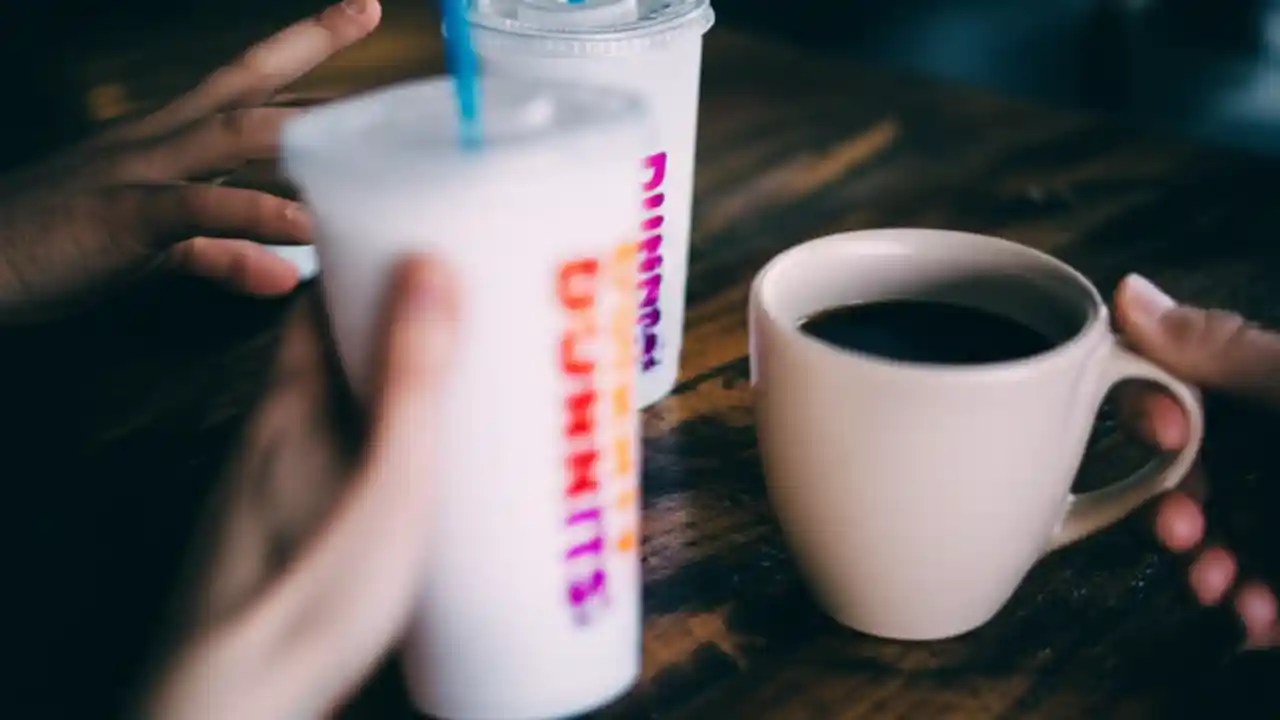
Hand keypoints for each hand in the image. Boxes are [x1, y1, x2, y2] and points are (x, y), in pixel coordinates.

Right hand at [0, 0, 381, 317]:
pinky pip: (197, 211)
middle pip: (245, 81)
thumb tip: (288, 274)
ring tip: (363, 143)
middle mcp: (160, 140)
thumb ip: (227, 252)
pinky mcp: (123, 219)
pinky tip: (303, 232)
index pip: (244, 79)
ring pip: (230, 132)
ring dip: (298, 131)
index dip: (300, 44)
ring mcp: (140, 172)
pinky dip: (253, 220)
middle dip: (307, 44)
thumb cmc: (65, 245)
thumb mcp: (160, 246)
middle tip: (366, 10)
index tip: (355, 9)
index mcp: (169, 138)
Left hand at [145, 255, 458, 719]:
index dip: (360, 277)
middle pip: (327, 369)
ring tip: (448, 414)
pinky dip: (366, 466)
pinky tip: (405, 499)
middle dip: (388, 344)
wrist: (238, 698)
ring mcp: (264, 498)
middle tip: (459, 338)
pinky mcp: (275, 546)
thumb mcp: (390, 475)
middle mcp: (265, 445)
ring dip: (379, 409)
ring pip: (328, 430)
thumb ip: (410, 380)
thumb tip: (427, 267)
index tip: (418, 259)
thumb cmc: (316, 588)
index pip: (312, 312)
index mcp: (288, 412)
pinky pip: (326, 480)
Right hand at [1114, 273, 1279, 648]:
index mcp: (1268, 394)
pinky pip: (1257, 591)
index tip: (1167, 437)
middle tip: (1182, 536)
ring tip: (1228, 592)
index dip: (1156, 414)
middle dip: (1171, 510)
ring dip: (1206, 569)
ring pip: (1215, 539)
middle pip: (1187, 475)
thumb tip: (1125, 291)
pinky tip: (1264, 619)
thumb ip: (1226, 348)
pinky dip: (1252, 609)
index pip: (1181, 393)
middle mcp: (1271, 450)